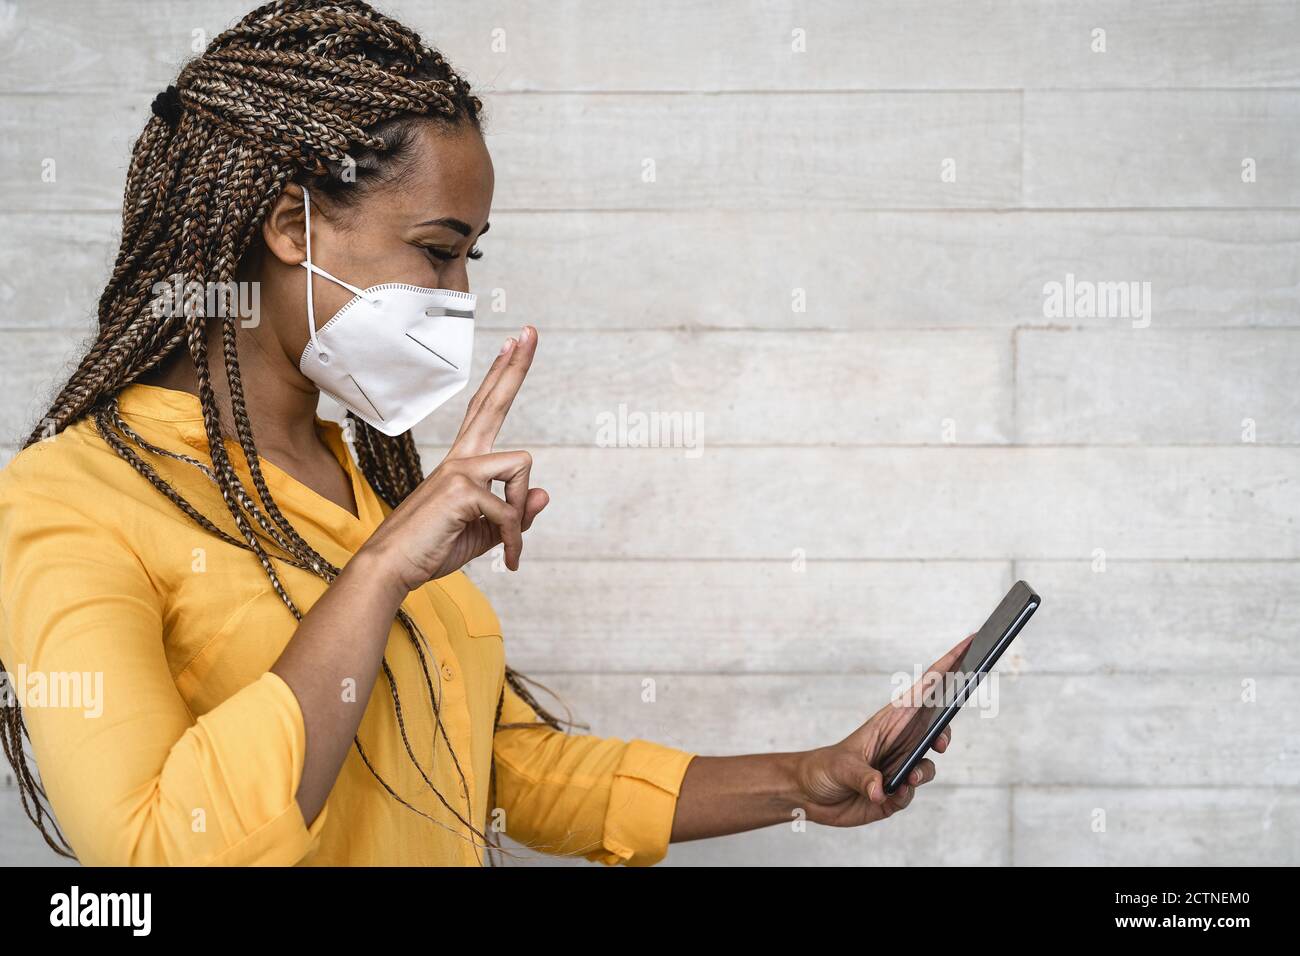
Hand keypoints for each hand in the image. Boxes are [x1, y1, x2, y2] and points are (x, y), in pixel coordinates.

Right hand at [359, 326, 548, 592]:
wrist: (391, 568)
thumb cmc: (431, 550)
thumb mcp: (483, 533)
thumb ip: (514, 515)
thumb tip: (544, 493)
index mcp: (463, 463)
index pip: (485, 409)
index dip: (502, 377)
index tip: (514, 343)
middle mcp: (461, 458)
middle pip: (492, 402)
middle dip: (515, 368)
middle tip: (530, 330)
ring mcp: (460, 470)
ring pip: (522, 465)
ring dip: (522, 513)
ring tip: (509, 545)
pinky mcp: (462, 490)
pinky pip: (512, 511)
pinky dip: (515, 539)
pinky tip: (508, 560)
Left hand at [791, 633, 975, 826]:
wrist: (812, 796)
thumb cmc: (823, 769)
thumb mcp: (841, 767)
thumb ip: (863, 777)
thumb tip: (881, 791)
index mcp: (890, 719)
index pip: (925, 687)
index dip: (950, 663)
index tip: (972, 641)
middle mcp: (901, 739)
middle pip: (937, 724)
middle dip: (944, 731)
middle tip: (940, 742)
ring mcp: (901, 763)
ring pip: (929, 763)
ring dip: (922, 772)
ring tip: (907, 779)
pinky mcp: (899, 789)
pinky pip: (914, 791)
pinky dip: (905, 795)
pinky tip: (885, 797)